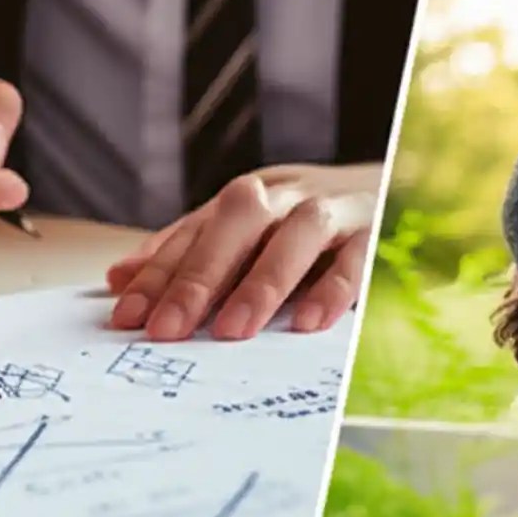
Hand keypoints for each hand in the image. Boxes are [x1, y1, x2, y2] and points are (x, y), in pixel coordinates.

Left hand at [105, 163, 378, 340]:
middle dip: (199, 277)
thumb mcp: (246, 231)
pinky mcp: (377, 233)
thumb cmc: (308, 224)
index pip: (196, 233)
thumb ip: (188, 252)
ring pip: (296, 235)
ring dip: (263, 281)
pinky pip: (356, 258)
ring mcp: (336, 211)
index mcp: (250, 198)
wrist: (399, 186)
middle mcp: (287, 197)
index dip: (158, 274)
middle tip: (168, 329)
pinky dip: (333, 288)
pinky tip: (308, 323)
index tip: (126, 317)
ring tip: (232, 331)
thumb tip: (119, 278)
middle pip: (238, 224)